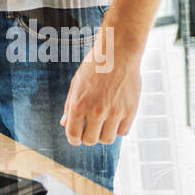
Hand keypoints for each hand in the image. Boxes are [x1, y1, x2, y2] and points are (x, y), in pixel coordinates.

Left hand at [60, 29, 141, 145]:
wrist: (118, 53)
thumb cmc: (95, 66)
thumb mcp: (76, 83)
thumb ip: (70, 105)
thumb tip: (64, 124)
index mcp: (79, 103)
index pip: (73, 134)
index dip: (73, 139)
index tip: (76, 138)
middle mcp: (96, 111)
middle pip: (90, 140)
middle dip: (87, 138)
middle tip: (89, 130)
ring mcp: (114, 112)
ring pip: (107, 139)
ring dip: (103, 135)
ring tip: (103, 125)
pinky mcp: (130, 111)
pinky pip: (123, 132)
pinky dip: (118, 129)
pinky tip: (115, 120)